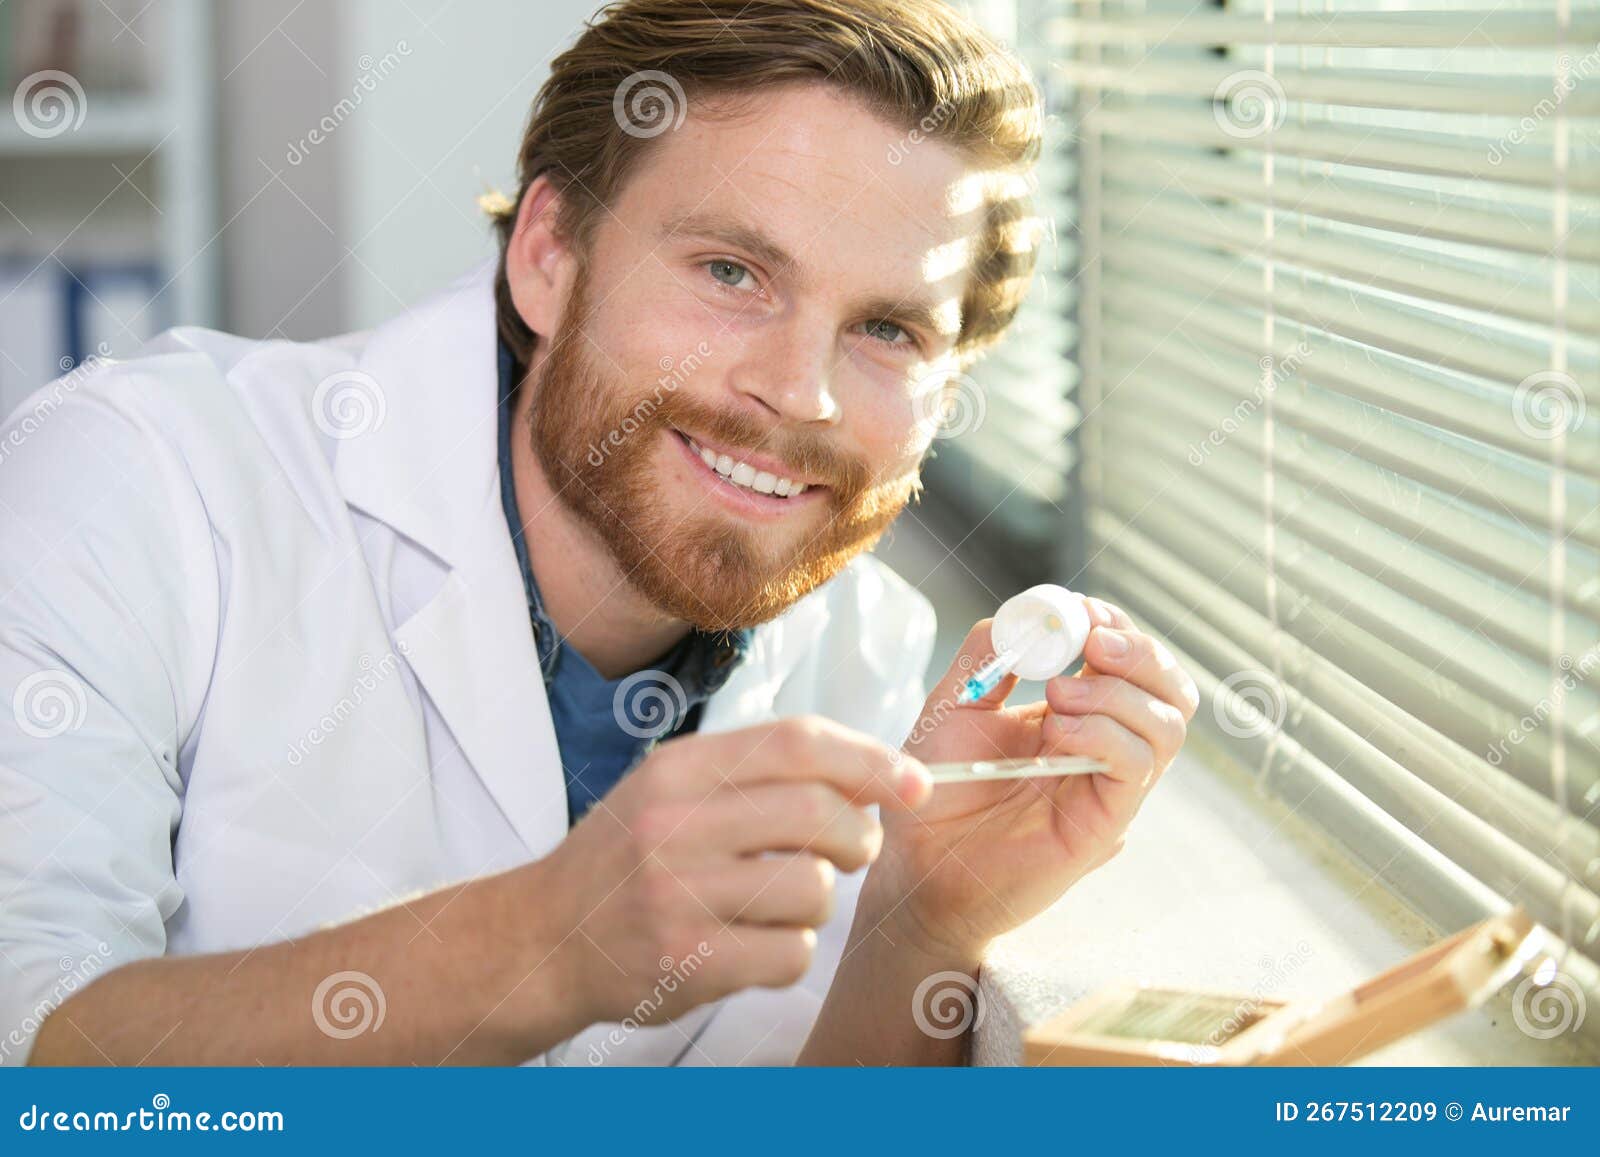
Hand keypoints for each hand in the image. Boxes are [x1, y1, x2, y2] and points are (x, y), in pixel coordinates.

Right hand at [535, 715, 931, 1027]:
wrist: (543, 938)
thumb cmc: (629, 858)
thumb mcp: (675, 789)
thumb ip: (760, 773)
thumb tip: (874, 774)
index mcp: (679, 768)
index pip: (798, 743)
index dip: (871, 760)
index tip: (916, 783)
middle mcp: (674, 824)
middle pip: (819, 813)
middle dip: (859, 836)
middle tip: (850, 851)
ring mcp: (677, 895)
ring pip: (813, 889)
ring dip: (819, 902)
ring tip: (779, 904)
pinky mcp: (686, 961)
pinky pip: (790, 954)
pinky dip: (790, 953)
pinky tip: (753, 945)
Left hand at [872, 596, 1197, 957]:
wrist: (921, 865)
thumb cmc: (938, 790)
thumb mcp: (953, 704)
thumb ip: (987, 654)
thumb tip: (1028, 615)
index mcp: (1075, 709)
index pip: (1128, 657)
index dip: (1115, 625)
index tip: (1081, 612)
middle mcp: (1103, 743)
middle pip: (1168, 687)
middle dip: (1141, 652)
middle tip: (1092, 643)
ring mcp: (1108, 783)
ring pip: (1167, 725)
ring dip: (1119, 693)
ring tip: (1057, 696)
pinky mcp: (1105, 821)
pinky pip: (1137, 768)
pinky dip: (1106, 735)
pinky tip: (1060, 732)